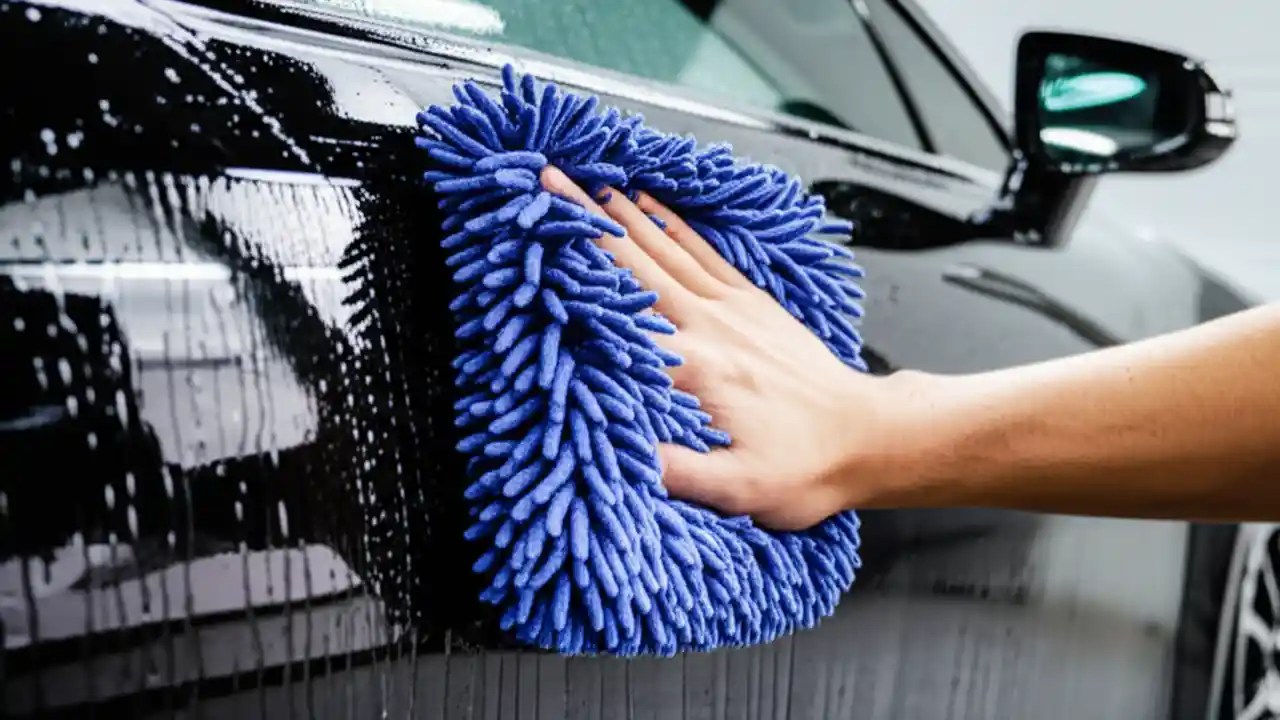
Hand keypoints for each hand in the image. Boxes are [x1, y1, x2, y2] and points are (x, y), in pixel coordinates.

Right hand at [540, 167, 905, 529]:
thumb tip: (618, 457)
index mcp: (695, 367)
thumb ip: (677, 472)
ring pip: (664, 246)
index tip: (543, 236)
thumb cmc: (803, 469)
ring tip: (584, 179)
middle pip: (634, 260)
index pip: (620, 312)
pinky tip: (648, 200)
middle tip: (548, 179)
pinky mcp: (751, 302)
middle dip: (587, 217)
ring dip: (621, 210)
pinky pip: (702, 250)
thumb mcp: (739, 490)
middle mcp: (708, 324)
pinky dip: (672, 221)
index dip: (578, 272)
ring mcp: (731, 307)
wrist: (867, 438)